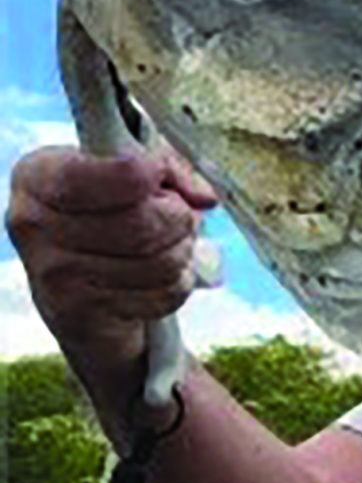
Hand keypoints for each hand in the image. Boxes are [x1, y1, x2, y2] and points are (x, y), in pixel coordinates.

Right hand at [6, 145, 217, 379]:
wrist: (74, 293)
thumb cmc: (106, 218)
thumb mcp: (129, 176)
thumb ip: (169, 169)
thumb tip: (204, 199)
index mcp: (40, 175)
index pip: (116, 174)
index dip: (149, 175)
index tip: (156, 175)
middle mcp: (35, 222)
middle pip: (143, 223)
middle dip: (179, 220)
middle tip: (179, 217)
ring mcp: (54, 273)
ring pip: (159, 263)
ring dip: (182, 253)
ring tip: (172, 246)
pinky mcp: (80, 312)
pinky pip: (161, 296)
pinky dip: (177, 285)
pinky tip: (160, 277)